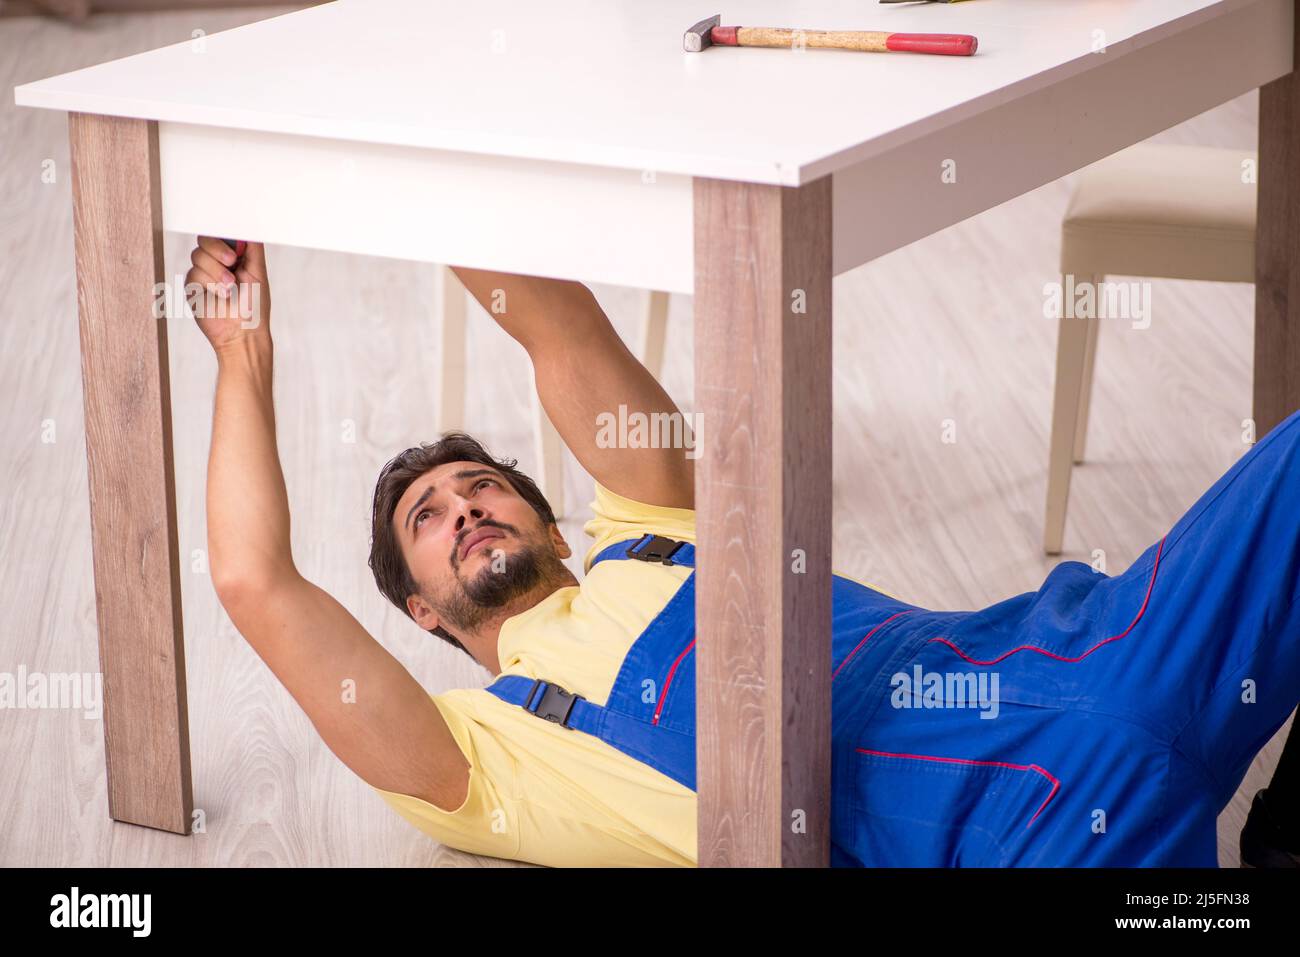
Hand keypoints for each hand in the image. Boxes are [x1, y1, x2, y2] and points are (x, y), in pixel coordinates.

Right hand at [186, 236, 271, 352]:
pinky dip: (210, 284)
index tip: (233, 246)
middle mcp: (217, 263)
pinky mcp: (193, 287)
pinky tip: (221, 296)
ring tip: (230, 289)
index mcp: (234, 257)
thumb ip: (253, 249)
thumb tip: (248, 227)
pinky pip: (193, 273)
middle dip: (218, 250)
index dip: (223, 236)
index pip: (220, 234)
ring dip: (217, 272)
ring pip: (198, 256)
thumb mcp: (259, 273)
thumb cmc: (255, 307)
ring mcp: (204, 274)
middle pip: (204, 240)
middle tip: (232, 263)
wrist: (243, 332)